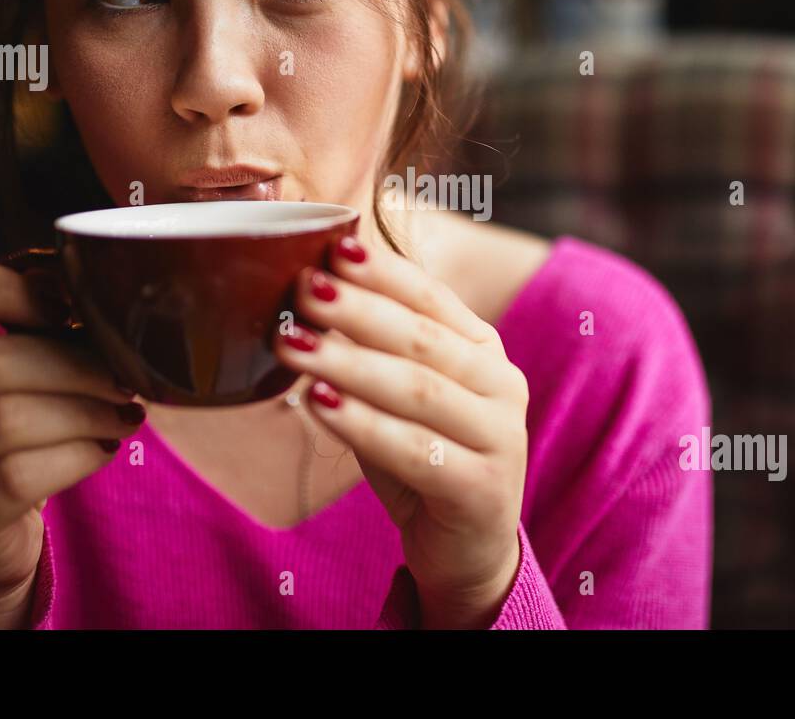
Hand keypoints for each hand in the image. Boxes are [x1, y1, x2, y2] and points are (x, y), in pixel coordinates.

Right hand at [0, 263, 144, 627]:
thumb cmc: (18, 445)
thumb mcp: (20, 384)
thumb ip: (45, 338)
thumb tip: (105, 302)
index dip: (9, 287)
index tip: (71, 308)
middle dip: (77, 366)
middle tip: (126, 380)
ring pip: (8, 420)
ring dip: (85, 413)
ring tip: (126, 416)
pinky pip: (17, 477)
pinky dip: (76, 457)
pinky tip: (104, 450)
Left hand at [273, 234, 529, 628]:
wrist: (467, 550)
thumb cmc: (422, 459)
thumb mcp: (398, 399)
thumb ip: (370, 352)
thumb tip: (304, 294)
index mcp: (483, 350)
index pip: (432, 297)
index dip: (383, 271)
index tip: (333, 246)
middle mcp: (502, 385)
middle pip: (422, 338)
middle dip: (358, 310)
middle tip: (302, 288)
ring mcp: (500, 437)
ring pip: (417, 390)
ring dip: (349, 363)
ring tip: (293, 344)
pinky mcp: (482, 489)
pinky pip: (415, 450)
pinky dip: (363, 425)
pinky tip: (319, 405)